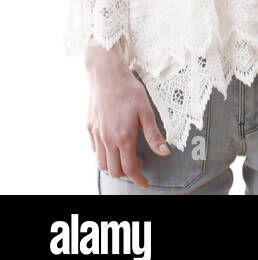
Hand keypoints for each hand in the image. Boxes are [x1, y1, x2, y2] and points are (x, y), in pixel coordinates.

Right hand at [85, 46, 169, 188]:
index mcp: (123, 137)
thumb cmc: (129, 91)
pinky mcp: (89, 128)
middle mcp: (107, 139)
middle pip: (114, 170)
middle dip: (127, 174)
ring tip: (127, 157)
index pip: (129, 168)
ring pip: (101, 163)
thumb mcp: (147, 111)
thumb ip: (154, 135)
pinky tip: (114, 146)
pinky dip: (104, 155)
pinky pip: (94, 151)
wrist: (106, 75)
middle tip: (140, 166)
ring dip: (114, 166)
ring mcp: (96, 135)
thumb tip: (165, 152)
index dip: (138, 179)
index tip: (145, 184)